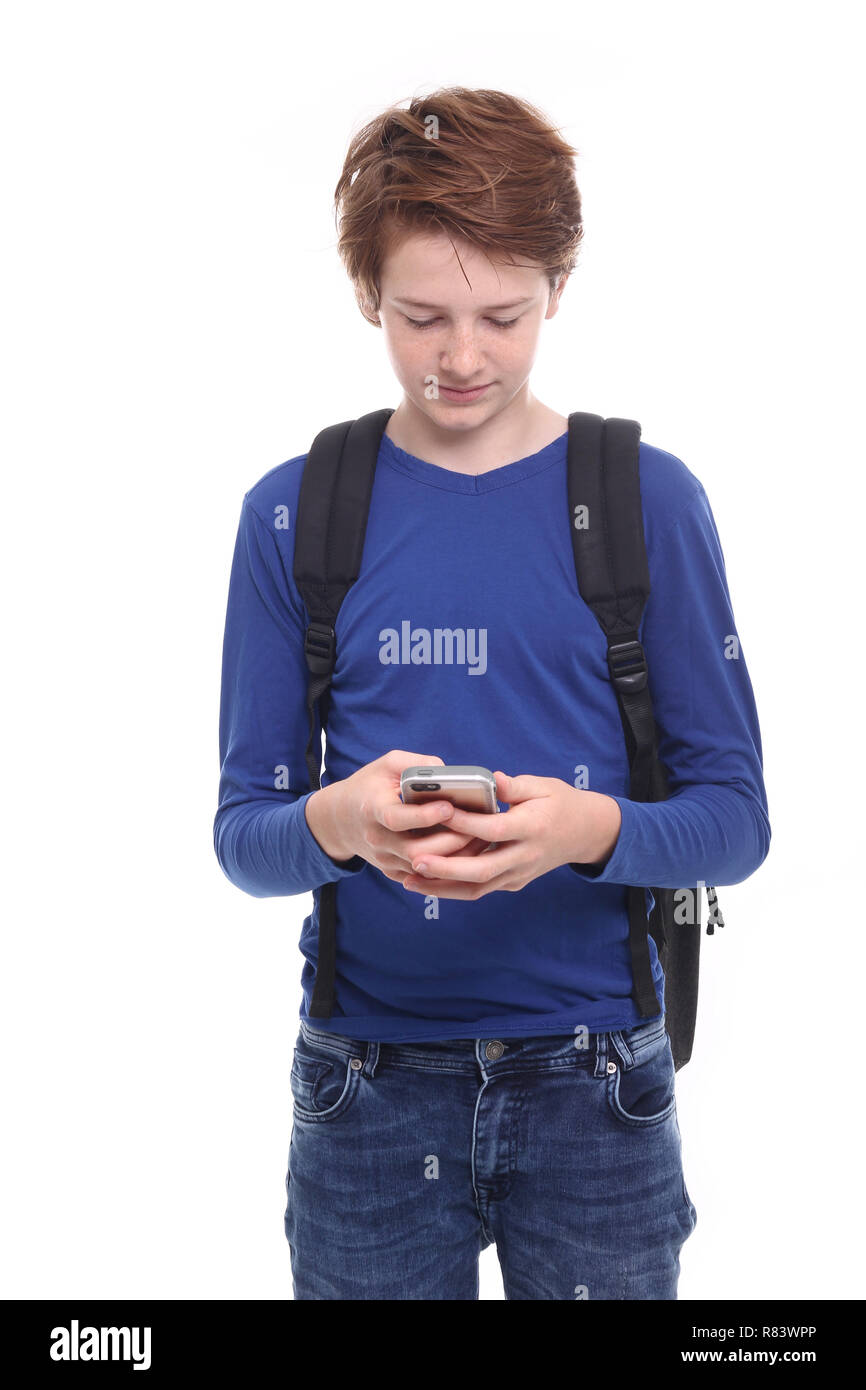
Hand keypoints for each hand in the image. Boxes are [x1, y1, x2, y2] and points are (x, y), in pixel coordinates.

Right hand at [307, 750, 487, 881]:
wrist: (339, 819)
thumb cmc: (369, 786)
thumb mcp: (387, 765)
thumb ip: (416, 764)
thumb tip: (449, 772)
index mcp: (372, 809)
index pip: (397, 819)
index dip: (425, 816)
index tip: (450, 807)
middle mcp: (376, 839)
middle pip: (416, 851)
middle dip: (450, 841)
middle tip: (479, 828)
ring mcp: (383, 859)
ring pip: (423, 868)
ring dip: (453, 857)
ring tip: (479, 840)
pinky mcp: (392, 871)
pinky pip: (422, 877)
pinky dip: (446, 868)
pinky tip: (467, 853)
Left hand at [400, 771, 621, 898]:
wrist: (585, 833)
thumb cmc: (559, 802)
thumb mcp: (542, 785)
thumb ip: (514, 786)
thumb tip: (492, 778)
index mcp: (533, 827)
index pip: (494, 829)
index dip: (465, 824)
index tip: (438, 814)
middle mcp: (525, 856)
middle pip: (483, 870)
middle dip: (446, 868)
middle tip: (414, 860)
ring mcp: (519, 874)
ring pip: (478, 888)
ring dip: (442, 888)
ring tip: (408, 879)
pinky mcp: (514, 883)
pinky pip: (480, 890)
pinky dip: (452, 889)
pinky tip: (426, 883)